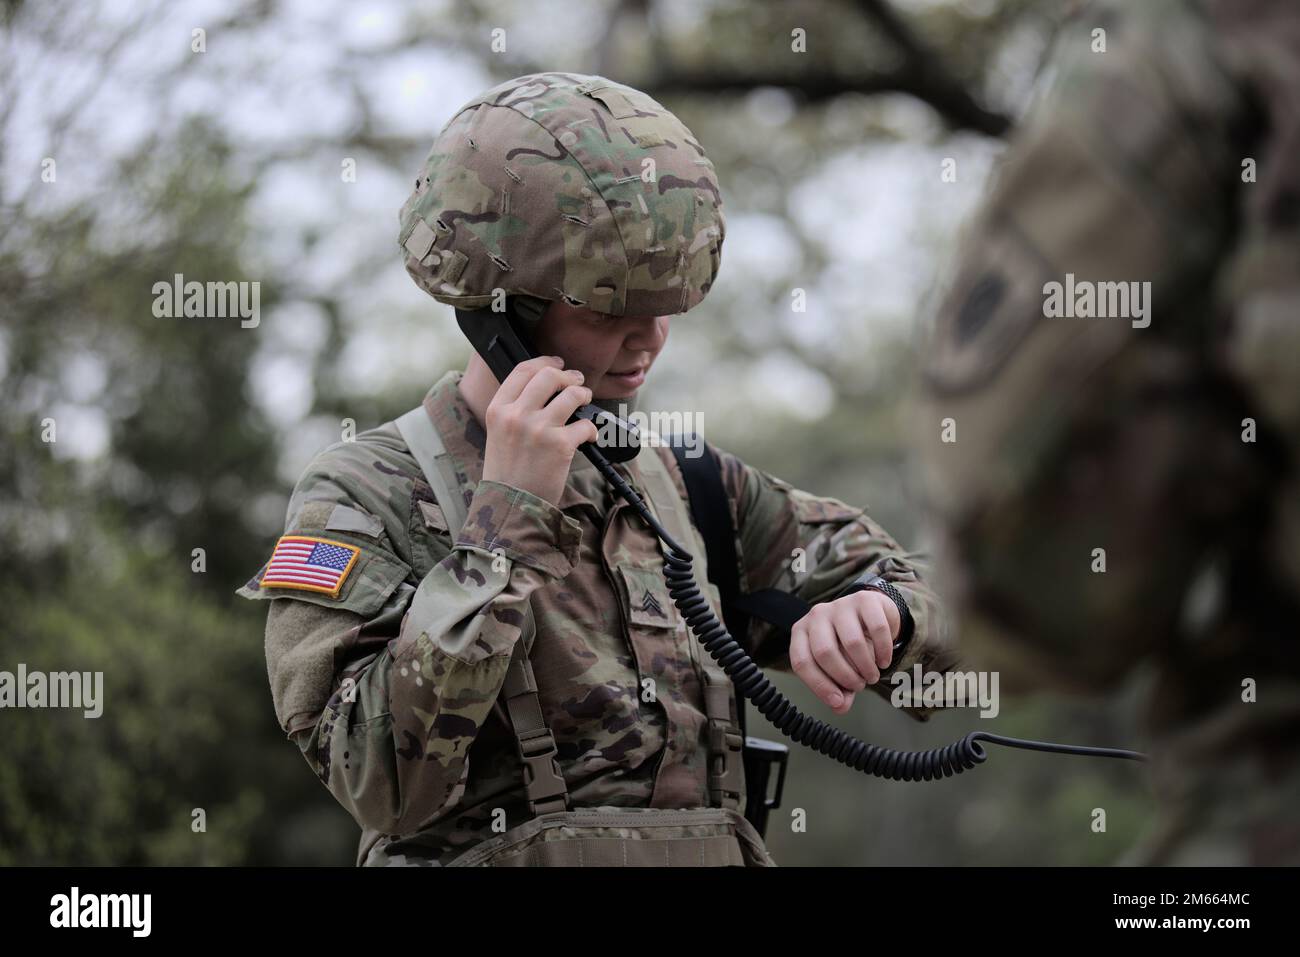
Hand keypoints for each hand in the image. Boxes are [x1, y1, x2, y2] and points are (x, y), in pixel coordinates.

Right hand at [481, 356, 598, 505]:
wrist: (509, 506)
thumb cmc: (506, 473)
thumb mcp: (498, 434)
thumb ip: (514, 410)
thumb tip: (545, 390)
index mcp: (498, 409)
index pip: (523, 370)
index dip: (544, 362)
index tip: (557, 364)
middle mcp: (517, 415)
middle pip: (549, 375)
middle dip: (568, 376)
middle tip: (577, 382)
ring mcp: (539, 429)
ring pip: (572, 394)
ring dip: (584, 395)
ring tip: (586, 402)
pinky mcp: (560, 445)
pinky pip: (586, 425)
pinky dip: (592, 429)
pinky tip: (589, 436)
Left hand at [789, 589, 899, 714]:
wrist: (871, 615)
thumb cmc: (847, 645)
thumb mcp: (839, 668)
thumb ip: (838, 689)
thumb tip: (840, 707)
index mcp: (802, 632)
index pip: (802, 662)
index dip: (819, 686)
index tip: (837, 701)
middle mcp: (817, 615)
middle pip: (825, 652)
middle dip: (845, 677)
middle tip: (859, 685)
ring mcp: (840, 604)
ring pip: (852, 642)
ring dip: (865, 667)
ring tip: (871, 675)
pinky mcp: (865, 600)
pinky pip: (876, 630)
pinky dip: (883, 651)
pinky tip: (884, 661)